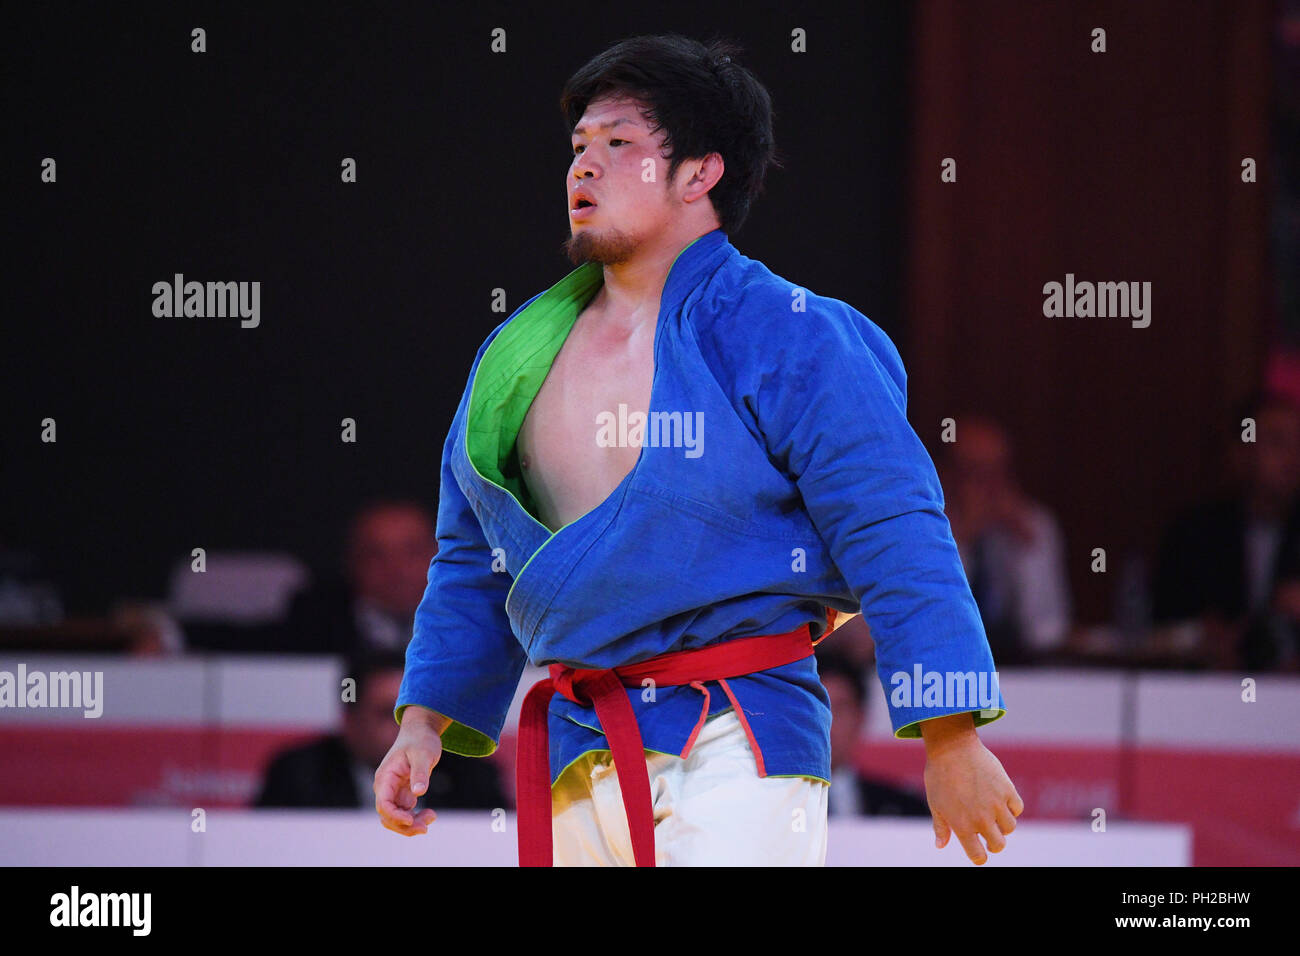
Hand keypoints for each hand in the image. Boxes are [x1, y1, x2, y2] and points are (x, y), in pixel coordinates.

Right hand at [373, 707, 447, 835]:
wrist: (420, 732)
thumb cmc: (420, 740)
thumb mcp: (423, 754)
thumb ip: (420, 772)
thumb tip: (419, 793)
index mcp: (386, 777)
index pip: (383, 803)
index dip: (394, 815)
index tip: (411, 819)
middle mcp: (385, 787)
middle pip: (387, 817)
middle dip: (404, 826)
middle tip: (426, 827)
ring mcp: (393, 793)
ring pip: (395, 819)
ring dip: (411, 825)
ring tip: (431, 817)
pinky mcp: (402, 795)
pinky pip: (404, 814)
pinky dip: (415, 819)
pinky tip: (430, 814)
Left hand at [921, 717, 1022, 863]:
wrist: (952, 747)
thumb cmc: (939, 775)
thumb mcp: (935, 803)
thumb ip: (941, 827)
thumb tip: (940, 846)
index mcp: (962, 826)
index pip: (978, 856)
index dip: (979, 856)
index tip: (978, 850)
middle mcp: (981, 818)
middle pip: (999, 845)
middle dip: (994, 842)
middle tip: (988, 833)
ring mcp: (996, 804)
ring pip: (1010, 827)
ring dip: (1003, 824)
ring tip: (992, 813)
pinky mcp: (1007, 789)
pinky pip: (1017, 808)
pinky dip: (1012, 807)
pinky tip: (1000, 799)